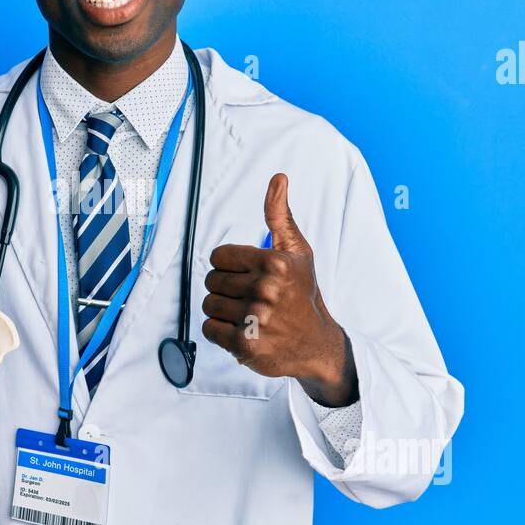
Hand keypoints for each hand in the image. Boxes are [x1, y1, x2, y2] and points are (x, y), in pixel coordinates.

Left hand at [202, 173, 357, 406]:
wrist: (316, 344)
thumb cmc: (303, 294)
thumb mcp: (297, 252)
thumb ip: (280, 216)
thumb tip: (278, 179)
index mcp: (275, 263)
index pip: (218, 256)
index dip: (228, 266)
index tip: (247, 275)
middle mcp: (266, 289)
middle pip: (211, 281)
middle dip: (226, 289)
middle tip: (250, 298)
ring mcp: (256, 318)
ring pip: (209, 305)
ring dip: (223, 311)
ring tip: (247, 315)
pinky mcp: (245, 345)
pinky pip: (209, 329)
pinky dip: (220, 332)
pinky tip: (242, 330)